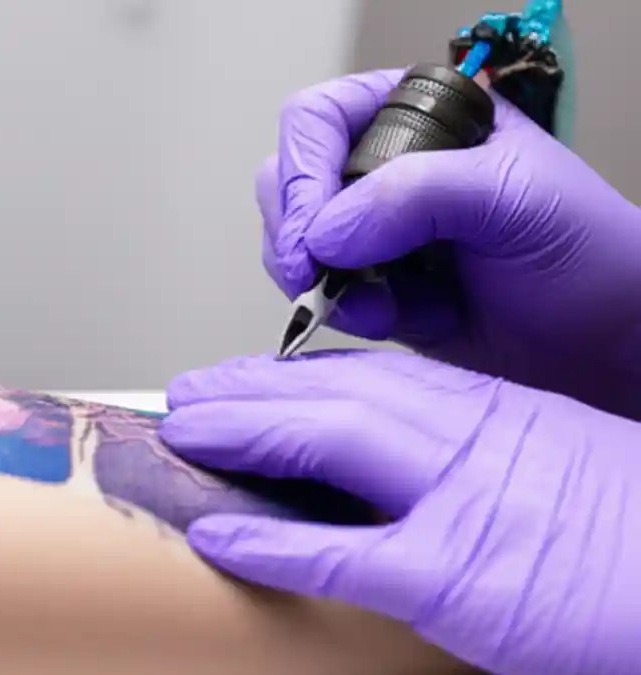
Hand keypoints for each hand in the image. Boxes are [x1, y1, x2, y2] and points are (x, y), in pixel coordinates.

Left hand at [161, 351, 640, 674]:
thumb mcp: (571, 468)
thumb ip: (498, 457)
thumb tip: (431, 468)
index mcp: (503, 415)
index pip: (377, 380)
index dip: (297, 378)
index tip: (248, 379)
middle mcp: (476, 442)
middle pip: (334, 396)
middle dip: (248, 392)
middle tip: (188, 395)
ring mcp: (463, 504)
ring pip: (325, 442)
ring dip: (241, 434)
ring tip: (183, 433)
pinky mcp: (457, 578)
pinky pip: (338, 553)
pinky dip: (268, 544)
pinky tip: (217, 537)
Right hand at [262, 69, 640, 418]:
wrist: (605, 340)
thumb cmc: (583, 251)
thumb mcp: (508, 196)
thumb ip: (415, 196)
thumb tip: (324, 232)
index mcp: (417, 116)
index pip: (316, 121)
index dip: (303, 173)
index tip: (314, 233)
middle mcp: (384, 167)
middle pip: (287, 182)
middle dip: (296, 235)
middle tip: (315, 274)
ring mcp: (372, 231)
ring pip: (291, 243)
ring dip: (322, 280)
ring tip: (381, 305)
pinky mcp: (370, 288)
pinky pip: (317, 294)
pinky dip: (343, 313)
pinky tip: (397, 320)